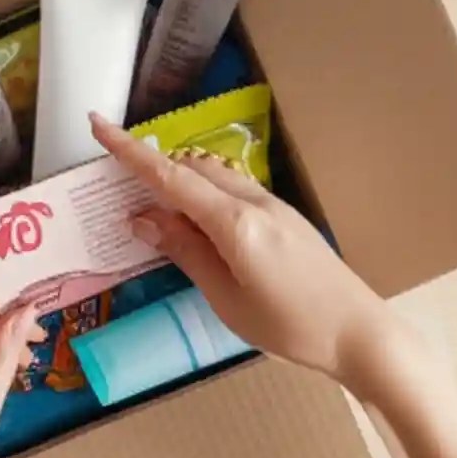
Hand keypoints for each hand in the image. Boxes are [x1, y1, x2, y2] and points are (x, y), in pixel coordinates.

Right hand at [90, 113, 393, 383]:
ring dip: (181, 182)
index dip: (130, 152)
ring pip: (216, 177)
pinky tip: (198, 227)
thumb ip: (185, 252)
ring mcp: (274, 207)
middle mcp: (255, 203)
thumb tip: (142, 218)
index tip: (97, 125)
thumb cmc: (290, 327)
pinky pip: (234, 192)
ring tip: (156, 214)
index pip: (170, 177)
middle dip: (153, 168)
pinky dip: (205, 197)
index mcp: (234, 223)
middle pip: (192, 167)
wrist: (359, 332)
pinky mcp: (286, 219)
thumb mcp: (226, 298)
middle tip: (120, 191)